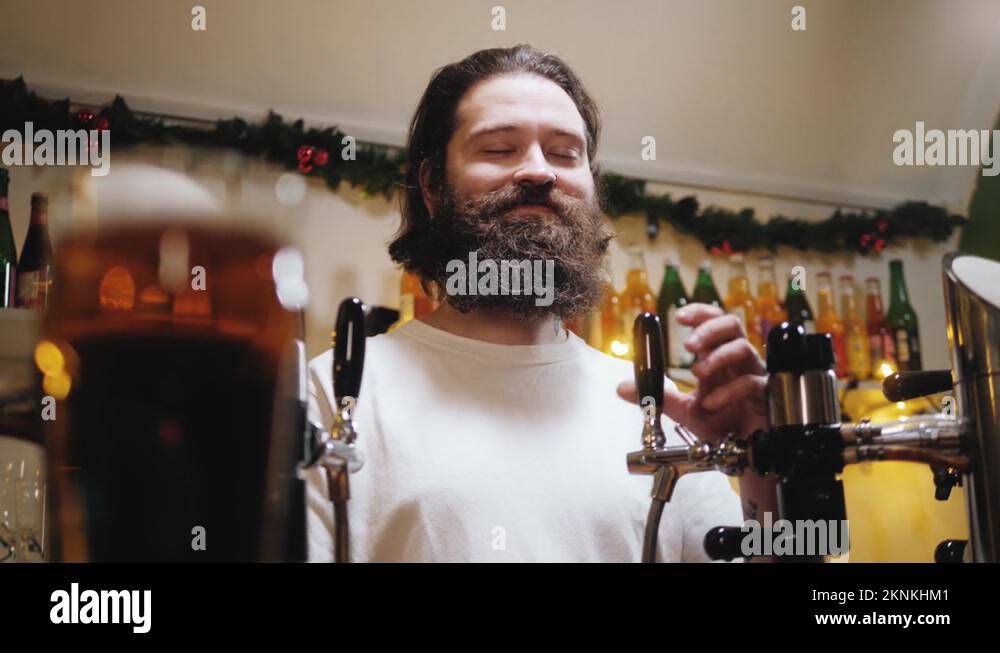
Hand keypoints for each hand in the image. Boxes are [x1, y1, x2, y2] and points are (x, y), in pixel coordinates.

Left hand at [618, 303, 767, 442]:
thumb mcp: (682, 410)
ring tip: (698, 372)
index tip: (678, 316)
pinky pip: (751, 382)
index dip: (699, 313)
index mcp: (717, 358)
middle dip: (709, 329)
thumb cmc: (719, 425)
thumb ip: (657, 397)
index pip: (713, 322)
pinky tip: (711, 402)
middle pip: (732, 325)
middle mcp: (736, 362)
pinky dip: (728, 390)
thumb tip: (622, 387)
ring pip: (744, 348)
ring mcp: (753, 375)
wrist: (740, 454)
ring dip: (717, 357)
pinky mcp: (765, 395)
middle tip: (688, 344)